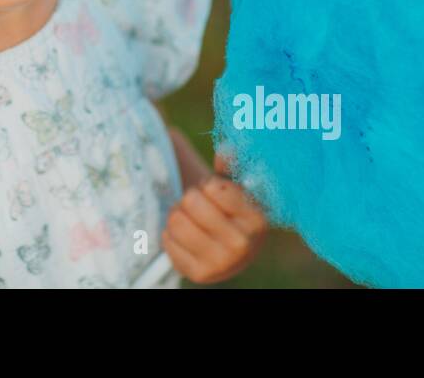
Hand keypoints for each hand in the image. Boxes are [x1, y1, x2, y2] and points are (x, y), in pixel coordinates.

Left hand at [162, 149, 267, 284]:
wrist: (232, 252)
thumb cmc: (232, 212)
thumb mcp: (237, 189)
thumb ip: (231, 167)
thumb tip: (226, 149)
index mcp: (256, 219)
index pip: (213, 188)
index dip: (208, 185)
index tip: (215, 193)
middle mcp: (242, 244)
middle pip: (191, 201)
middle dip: (191, 199)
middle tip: (200, 206)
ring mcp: (220, 263)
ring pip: (176, 220)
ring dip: (179, 215)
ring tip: (192, 219)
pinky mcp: (198, 274)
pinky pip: (167, 240)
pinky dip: (172, 234)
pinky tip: (187, 237)